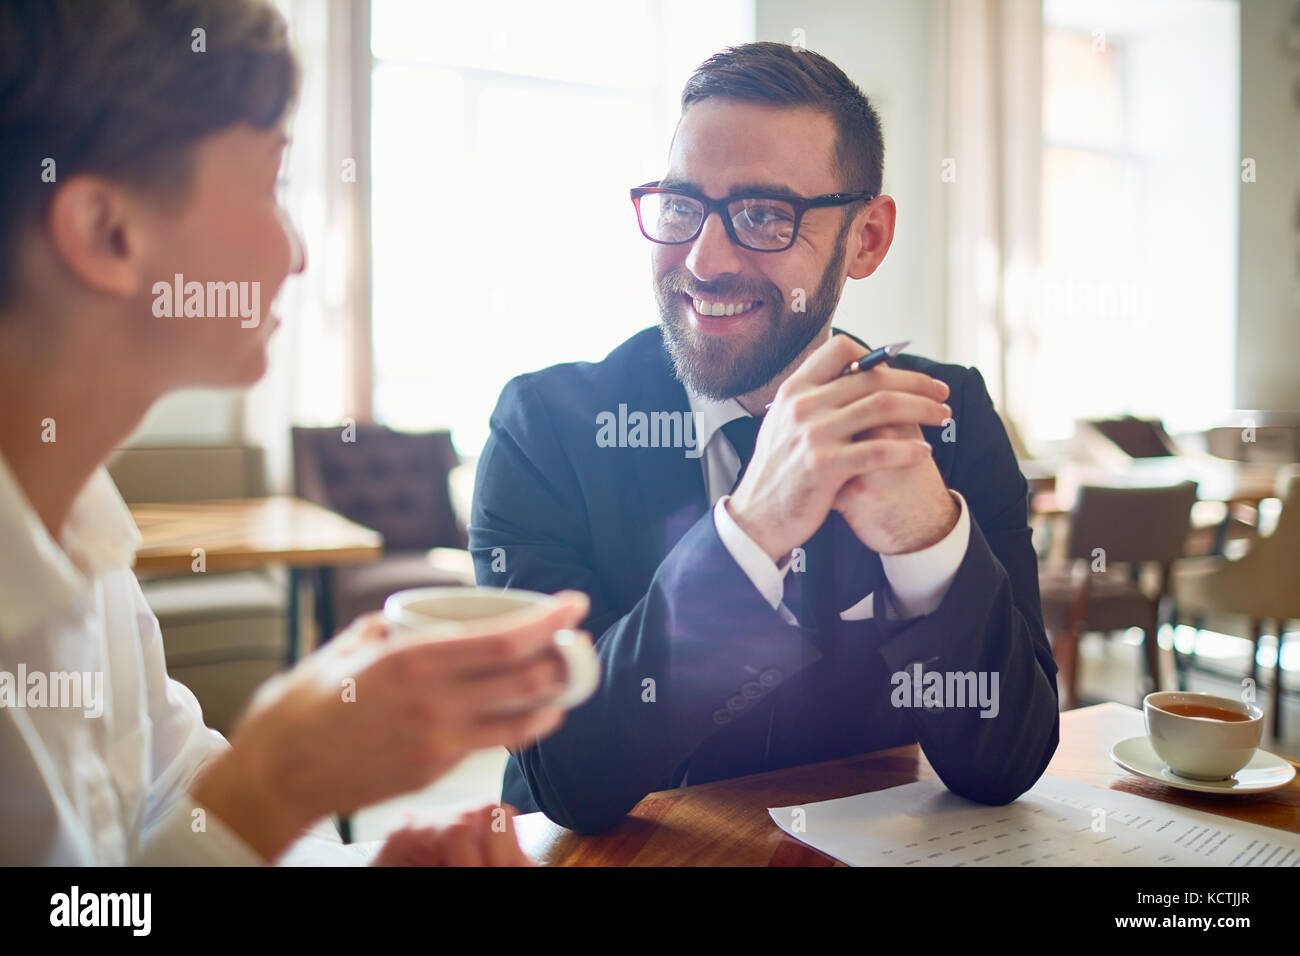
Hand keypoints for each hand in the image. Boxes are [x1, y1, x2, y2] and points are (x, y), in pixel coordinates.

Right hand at [192, 592, 589, 861]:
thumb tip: (423, 612)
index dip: (548, 621)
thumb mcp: (346, 646)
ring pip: (522, 718)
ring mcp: (438, 742)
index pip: (503, 639)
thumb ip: (393, 626)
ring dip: (554, 696)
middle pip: (526, 678)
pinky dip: (524, 724)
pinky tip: (534, 712)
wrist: (274, 778)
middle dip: (564, 658)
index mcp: (411, 660)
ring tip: (566, 677)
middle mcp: (433, 702)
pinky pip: (496, 743)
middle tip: (577, 641)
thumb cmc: (301, 706)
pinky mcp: (436, 771)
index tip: (574, 604)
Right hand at [726, 334, 950, 561]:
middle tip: (941, 393)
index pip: (839, 349)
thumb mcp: (783, 425)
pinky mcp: (825, 466)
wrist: (757, 518)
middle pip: (874, 377)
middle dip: (917, 383)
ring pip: (883, 407)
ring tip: (941, 417)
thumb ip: (812, 400)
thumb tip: (851, 378)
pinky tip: (923, 452)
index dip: (876, 355)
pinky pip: (879, 450)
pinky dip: (907, 448)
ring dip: (921, 410)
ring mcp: (813, 435)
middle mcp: (803, 406)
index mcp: (794, 390)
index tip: (900, 370)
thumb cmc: (777, 473)